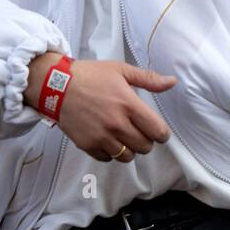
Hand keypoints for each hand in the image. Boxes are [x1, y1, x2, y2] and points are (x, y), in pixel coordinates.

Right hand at [25, 54, 176, 161]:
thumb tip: (172, 82)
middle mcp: (117, 124)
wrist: (56, 85)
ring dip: (129, 149)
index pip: (157, 131)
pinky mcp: (87, 145)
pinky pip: (107, 159)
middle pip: (144, 147)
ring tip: (123, 136)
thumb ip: (149, 79)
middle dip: (146, 141)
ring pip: (127, 157)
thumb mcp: (121, 70)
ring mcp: (101, 137)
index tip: (158, 131)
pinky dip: (110, 153)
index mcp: (129, 105)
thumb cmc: (90, 76)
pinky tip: (108, 139)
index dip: (162, 134)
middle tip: (139, 132)